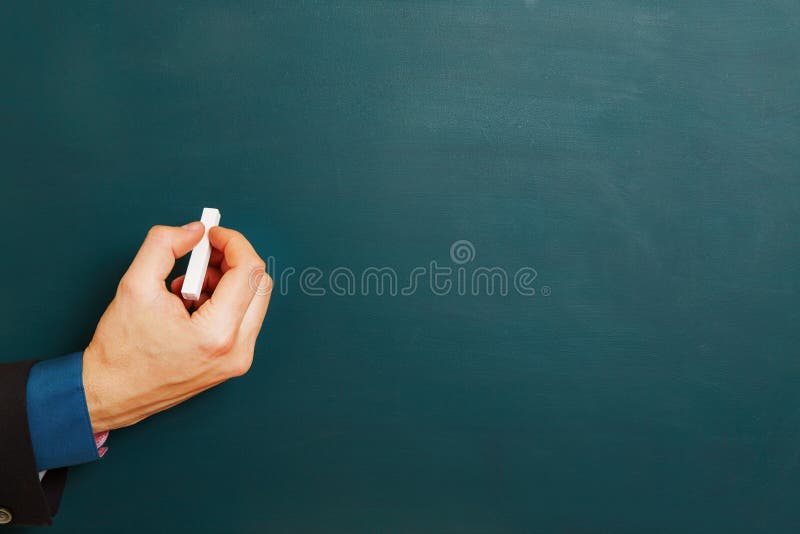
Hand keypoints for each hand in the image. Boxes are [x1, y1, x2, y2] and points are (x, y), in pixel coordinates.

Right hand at [82, 222, 271, 432]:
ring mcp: (239, 360)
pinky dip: (222, 301)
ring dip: (224, 282)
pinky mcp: (234, 363)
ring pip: (253, 301)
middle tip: (202, 254)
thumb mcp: (135, 285)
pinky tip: (190, 304)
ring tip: (185, 287)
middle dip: (231, 261)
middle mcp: (237, 350)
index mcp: (217, 333)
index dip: (232, 243)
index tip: (212, 234)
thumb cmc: (121, 349)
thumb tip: (195, 231)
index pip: (248, 272)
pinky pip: (242, 319)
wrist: (111, 393)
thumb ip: (164, 245)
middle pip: (259, 284)